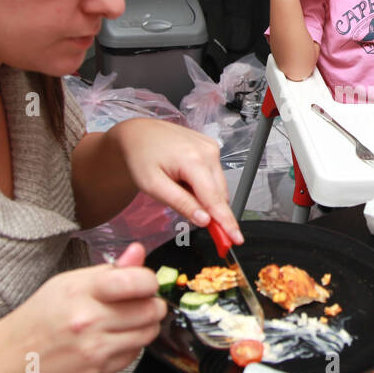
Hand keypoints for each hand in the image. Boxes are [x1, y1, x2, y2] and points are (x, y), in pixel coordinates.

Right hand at [0, 243, 165, 372]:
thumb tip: (139, 252)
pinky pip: (134, 354)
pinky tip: (113, 339)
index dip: (150, 282)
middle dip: (152, 304)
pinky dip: (131, 345)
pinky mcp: (98, 371)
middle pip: (150, 310)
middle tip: (142, 303)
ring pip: (148, 333)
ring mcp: (94, 348)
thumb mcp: (68, 283)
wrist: (10, 358)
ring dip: (146, 325)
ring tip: (128, 321)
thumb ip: (109, 270)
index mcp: (81, 291)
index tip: (145, 284)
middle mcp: (89, 320)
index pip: (137, 282)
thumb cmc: (40, 316)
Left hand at [110, 117, 242, 243]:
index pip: (215, 199)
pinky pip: (214, 175)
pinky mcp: (211, 147)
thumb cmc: (140, 157)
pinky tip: (186, 181)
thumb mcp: (153, 186)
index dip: (226, 222)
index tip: (236, 239)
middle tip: (200, 224)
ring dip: (206, 197)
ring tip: (180, 190)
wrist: (137, 134)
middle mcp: (208, 151)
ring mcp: (211, 147)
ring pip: (218, 186)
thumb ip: (181, 203)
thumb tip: (204, 220)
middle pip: (220, 194)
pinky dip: (204, 185)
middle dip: (214, 213)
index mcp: (193, 160)